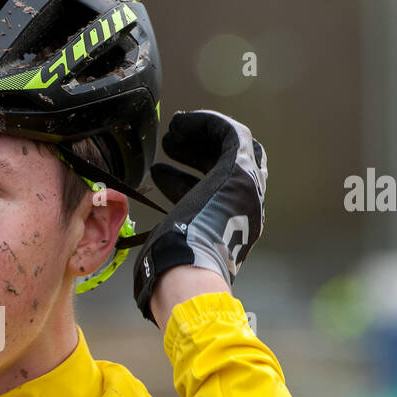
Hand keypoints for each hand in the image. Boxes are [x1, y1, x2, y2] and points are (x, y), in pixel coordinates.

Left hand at [132, 110, 266, 321]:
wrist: (187, 273)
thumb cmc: (172, 271)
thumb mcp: (171, 254)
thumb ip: (168, 249)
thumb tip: (149, 267)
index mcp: (234, 229)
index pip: (216, 194)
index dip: (187, 178)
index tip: (159, 172)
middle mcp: (247, 207)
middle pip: (229, 167)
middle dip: (197, 153)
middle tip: (169, 145)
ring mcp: (247, 189)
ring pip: (232, 148)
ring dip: (200, 136)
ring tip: (170, 134)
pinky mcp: (240, 171)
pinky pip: (231, 134)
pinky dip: (207, 123)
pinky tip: (181, 124)